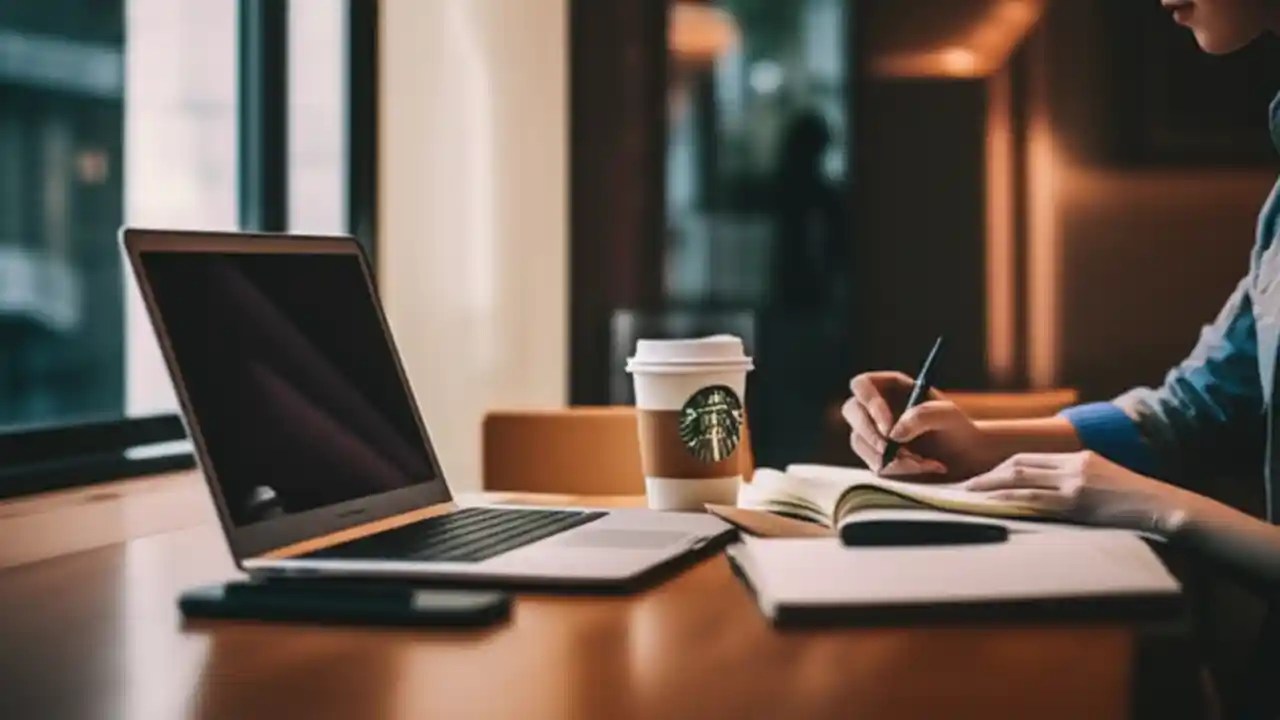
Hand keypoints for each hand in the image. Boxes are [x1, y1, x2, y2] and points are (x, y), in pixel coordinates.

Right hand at [842, 371, 1001, 480]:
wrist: (964, 457)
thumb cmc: (957, 428)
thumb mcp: (949, 416)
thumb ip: (923, 415)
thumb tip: (894, 433)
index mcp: (889, 387)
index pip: (861, 385)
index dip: (869, 404)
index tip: (888, 428)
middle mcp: (875, 407)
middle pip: (851, 412)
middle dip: (871, 435)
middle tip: (892, 452)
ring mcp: (872, 432)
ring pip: (860, 442)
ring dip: (888, 456)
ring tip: (923, 461)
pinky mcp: (875, 456)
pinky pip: (873, 464)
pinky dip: (897, 470)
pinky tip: (922, 467)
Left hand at [962, 451, 1192, 534]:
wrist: (1161, 506)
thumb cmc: (1134, 500)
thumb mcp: (1103, 480)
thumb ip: (1076, 480)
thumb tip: (1049, 491)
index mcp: (1077, 457)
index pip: (1028, 458)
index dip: (1001, 468)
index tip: (982, 477)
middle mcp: (1072, 464)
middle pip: (1018, 464)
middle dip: (989, 474)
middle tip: (965, 485)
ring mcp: (1073, 482)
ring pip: (1020, 478)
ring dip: (990, 486)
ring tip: (968, 494)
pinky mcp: (1076, 502)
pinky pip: (1033, 499)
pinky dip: (1008, 500)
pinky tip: (992, 504)